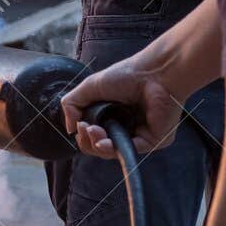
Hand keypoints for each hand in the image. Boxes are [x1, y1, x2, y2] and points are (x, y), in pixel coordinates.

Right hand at [60, 55, 184, 157]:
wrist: (155, 72)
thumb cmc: (127, 75)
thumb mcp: (89, 86)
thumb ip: (72, 104)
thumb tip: (69, 129)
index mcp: (110, 116)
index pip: (90, 135)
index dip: (82, 134)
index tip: (81, 124)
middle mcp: (123, 127)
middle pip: (98, 147)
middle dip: (87, 141)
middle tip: (87, 128)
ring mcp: (137, 136)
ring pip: (111, 152)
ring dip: (97, 146)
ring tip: (94, 131)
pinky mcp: (152, 141)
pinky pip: (129, 152)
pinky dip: (114, 150)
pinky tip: (104, 143)